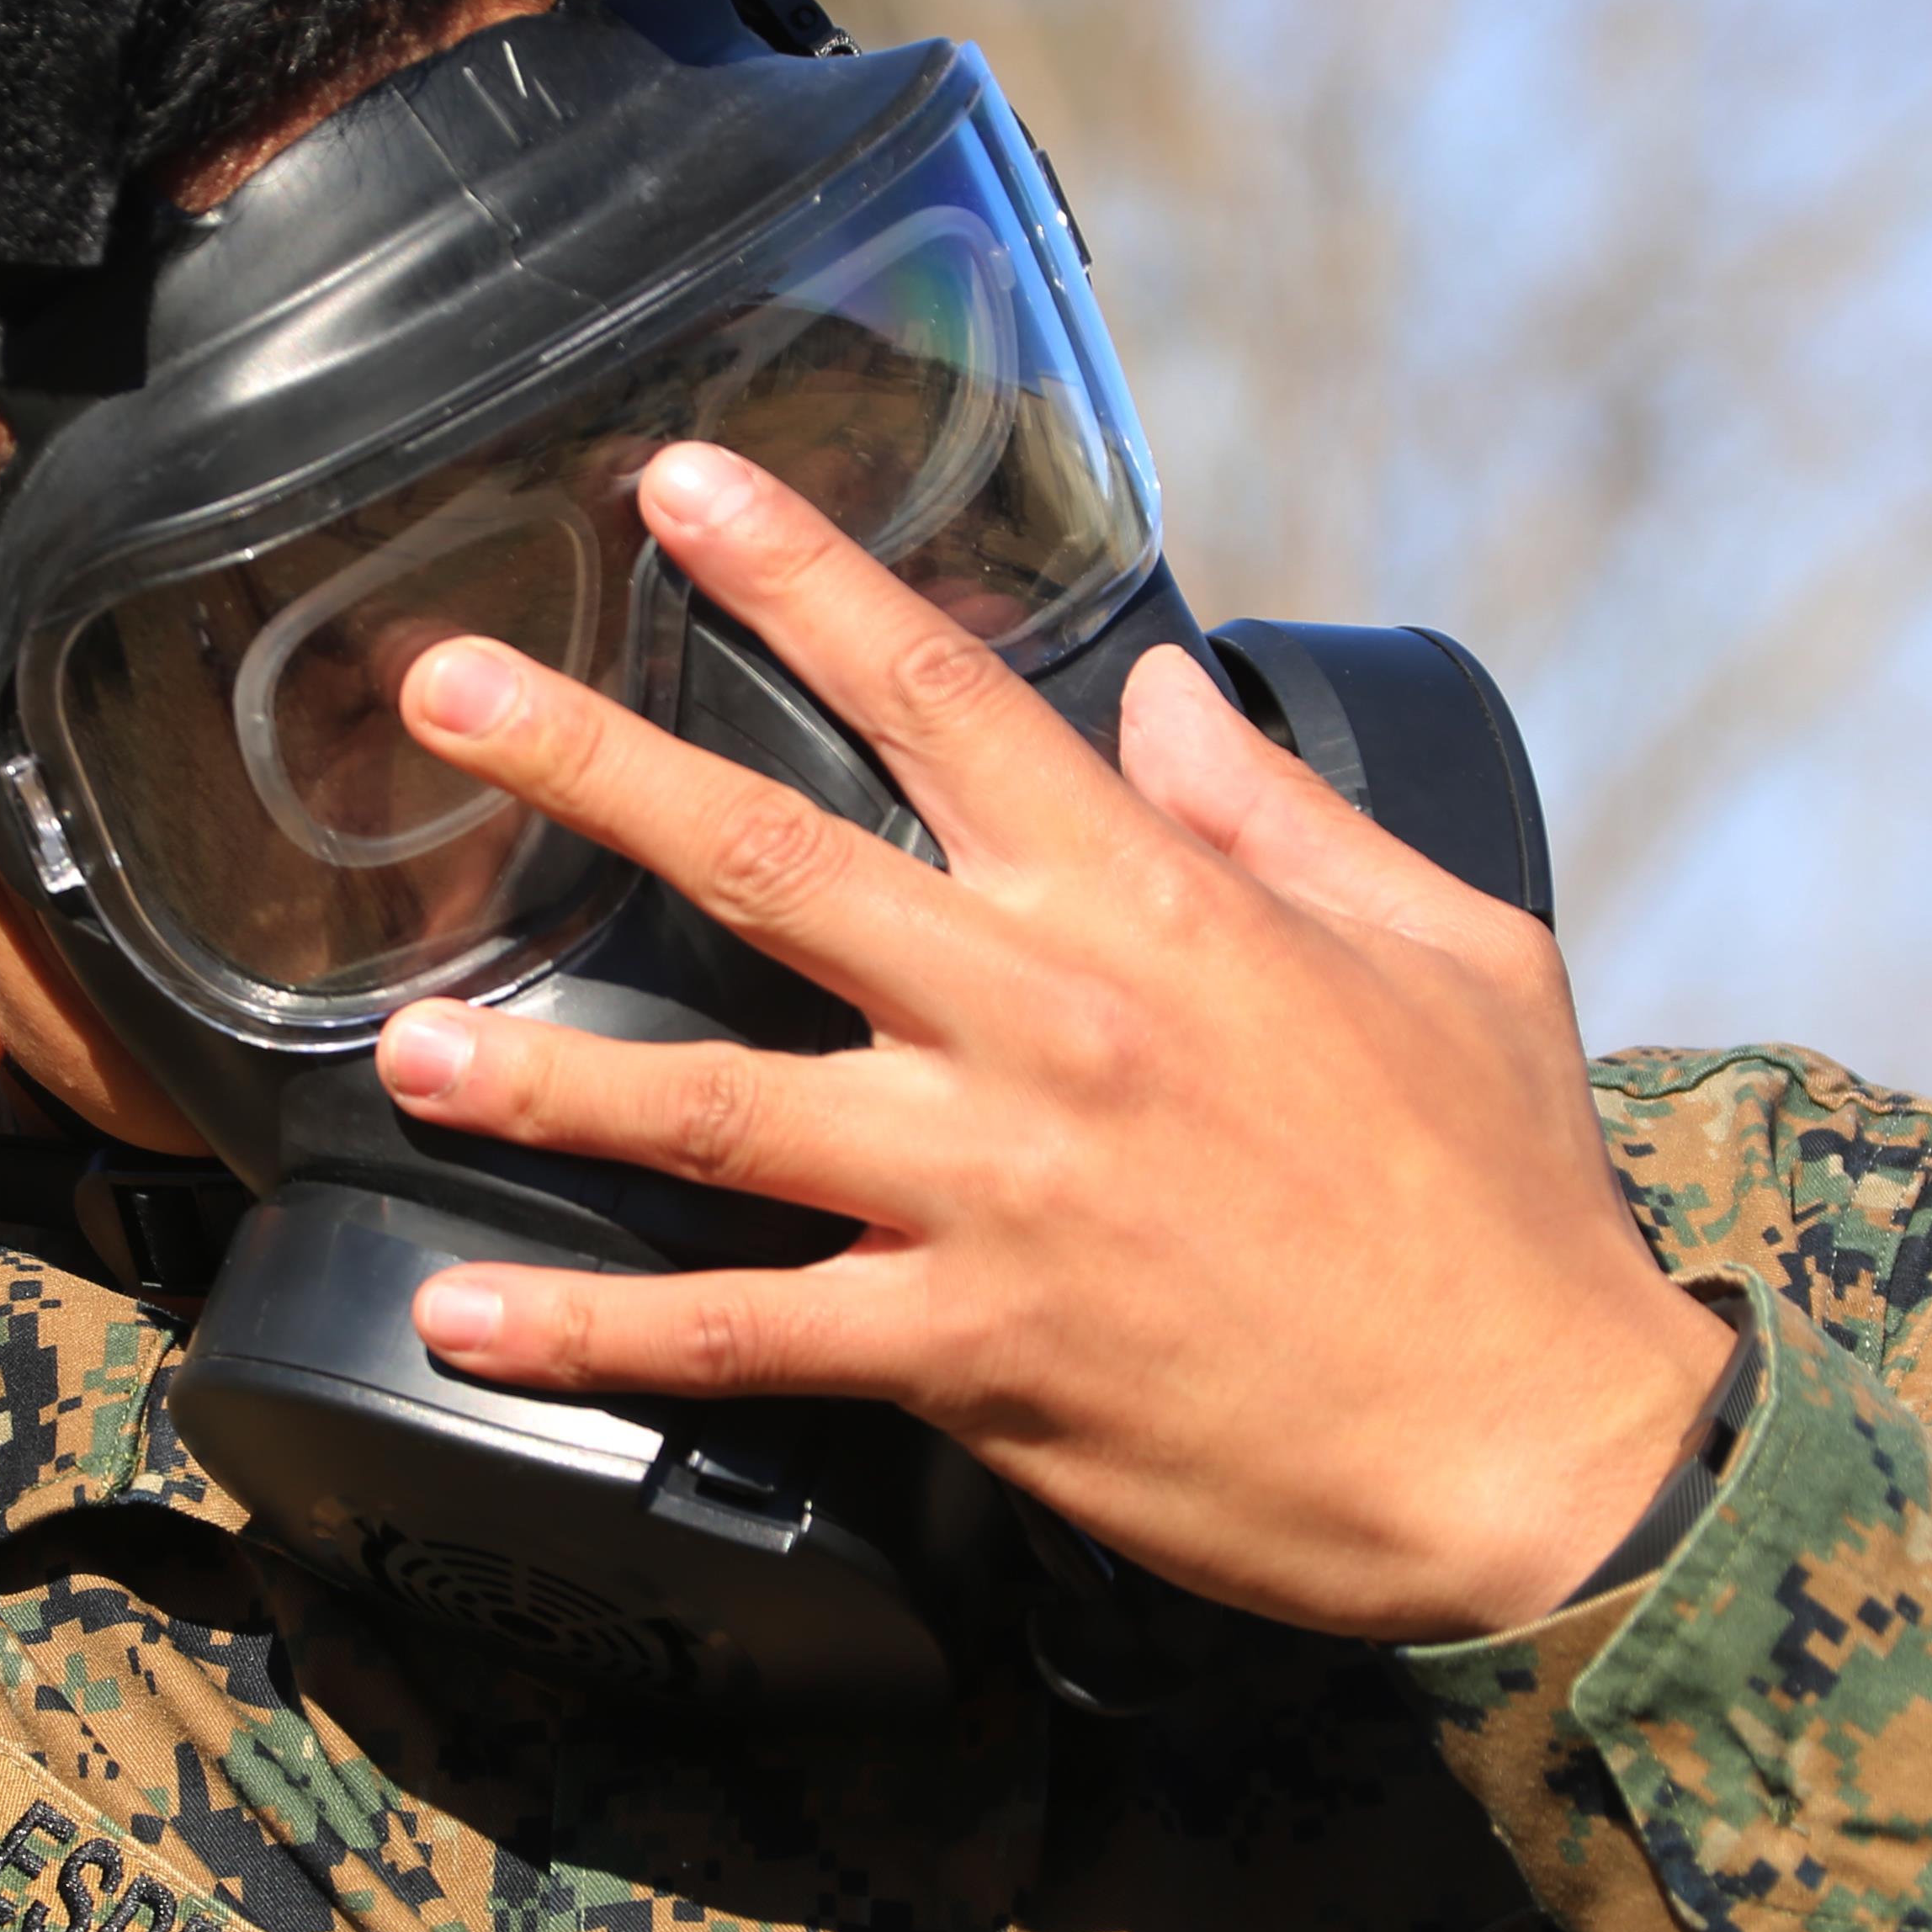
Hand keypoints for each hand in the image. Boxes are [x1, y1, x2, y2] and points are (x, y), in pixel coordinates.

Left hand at [368, 442, 1741, 1643]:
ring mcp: (990, 1189)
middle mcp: (1041, 1019)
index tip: (677, 486)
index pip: (939, 692)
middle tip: (434, 694)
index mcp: (1147, 900)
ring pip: (711, 1106)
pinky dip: (593, 1336)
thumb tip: (1158, 694)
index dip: (798, 575)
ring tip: (398, 1048)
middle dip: (583, 763)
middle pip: (765, 855)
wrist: (1532, 1444)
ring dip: (537, 1076)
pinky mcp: (969, 1353)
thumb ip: (1278, 808)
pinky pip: (743, 1333)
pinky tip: (464, 1324)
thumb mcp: (1440, 944)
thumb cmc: (1501, 1191)